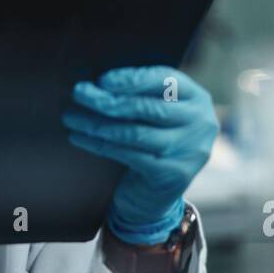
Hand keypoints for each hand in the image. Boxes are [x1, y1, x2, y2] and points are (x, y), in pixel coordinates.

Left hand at [63, 66, 217, 245]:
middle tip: (79, 93)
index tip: (103, 80)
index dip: (133, 79)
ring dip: (98, 123)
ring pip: (136, 133)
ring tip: (72, 117)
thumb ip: (141, 95)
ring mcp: (190, 151)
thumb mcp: (156, 114)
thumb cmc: (151, 141)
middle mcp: (201, 123)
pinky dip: (100, 144)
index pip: (166, 80)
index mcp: (197, 98)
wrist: (157, 193)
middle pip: (149, 107)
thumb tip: (98, 82)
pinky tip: (80, 137)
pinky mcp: (173, 175)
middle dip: (109, 100)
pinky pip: (129, 155)